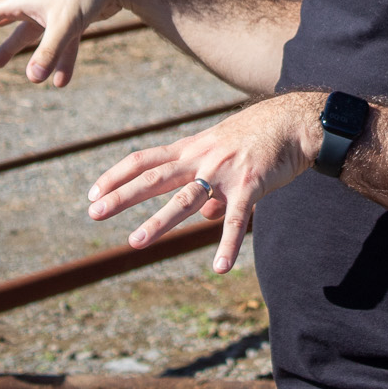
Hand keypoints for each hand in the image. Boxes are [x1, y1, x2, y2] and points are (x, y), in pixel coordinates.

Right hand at [0, 0, 136, 85]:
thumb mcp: (66, 24)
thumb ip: (50, 53)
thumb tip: (33, 79)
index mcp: (20, 1)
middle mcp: (31, 4)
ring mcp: (50, 12)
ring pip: (28, 35)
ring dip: (15, 50)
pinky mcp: (70, 19)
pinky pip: (59, 45)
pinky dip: (59, 62)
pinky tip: (60, 83)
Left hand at [86, 93, 321, 272]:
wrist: (295, 122)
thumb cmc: (259, 138)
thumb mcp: (225, 153)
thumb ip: (211, 186)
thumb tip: (206, 215)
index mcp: (191, 148)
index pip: (144, 159)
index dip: (116, 175)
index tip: (92, 192)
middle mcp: (201, 157)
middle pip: (154, 177)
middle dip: (121, 195)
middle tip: (93, 213)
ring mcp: (224, 171)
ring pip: (185, 199)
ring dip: (159, 222)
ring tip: (134, 242)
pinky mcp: (250, 185)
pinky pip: (237, 219)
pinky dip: (228, 243)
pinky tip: (219, 267)